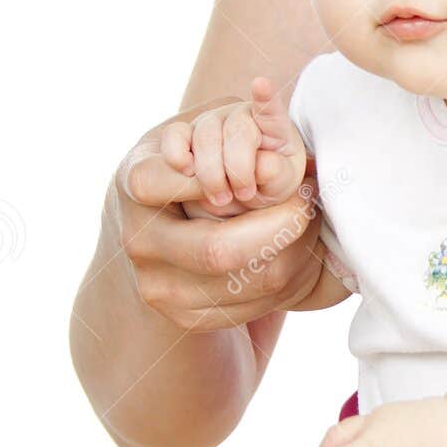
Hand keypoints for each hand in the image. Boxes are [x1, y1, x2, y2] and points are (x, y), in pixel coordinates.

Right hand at [115, 94, 321, 332]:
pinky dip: (287, 285)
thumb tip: (272, 144)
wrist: (161, 226)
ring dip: (295, 257)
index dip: (235, 176)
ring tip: (309, 226)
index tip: (275, 166)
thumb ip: (234, 128)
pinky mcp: (182, 318)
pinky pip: (249, 309)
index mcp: (136, 183)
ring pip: (244, 284)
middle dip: (281, 227)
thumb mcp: (202, 131)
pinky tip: (297, 256)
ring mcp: (156, 286)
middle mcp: (138, 240)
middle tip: (309, 202)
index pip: (182, 181)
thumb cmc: (196, 162)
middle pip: (219, 249)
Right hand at [159, 76, 306, 219]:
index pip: (269, 109)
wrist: (238, 196)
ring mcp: (211, 123)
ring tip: (222, 198)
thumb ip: (277, 174)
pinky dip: (177, 153)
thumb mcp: (279, 185)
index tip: (261, 84)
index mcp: (272, 125)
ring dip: (211, 173)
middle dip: (238, 168)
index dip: (265, 97)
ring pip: (205, 137)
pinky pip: (175, 136)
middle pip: (235, 131)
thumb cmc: (266, 185)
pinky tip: (186, 169)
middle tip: (244, 195)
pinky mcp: (185, 135)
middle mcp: (239, 116)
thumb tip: (264, 165)